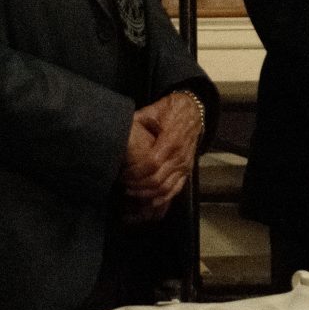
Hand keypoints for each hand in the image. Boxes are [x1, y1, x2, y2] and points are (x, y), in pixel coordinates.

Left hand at [121, 92, 204, 220]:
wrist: (193, 112)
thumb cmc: (169, 110)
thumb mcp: (150, 111)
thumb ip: (135, 122)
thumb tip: (116, 132)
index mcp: (171, 140)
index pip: (151, 163)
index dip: (135, 171)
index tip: (122, 172)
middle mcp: (179, 156)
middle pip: (156, 179)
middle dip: (137, 184)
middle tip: (123, 182)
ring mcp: (185, 165)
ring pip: (164, 188)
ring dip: (146, 192)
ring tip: (131, 190)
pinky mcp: (187, 170)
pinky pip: (175, 190)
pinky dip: (161, 198)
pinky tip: (148, 199)